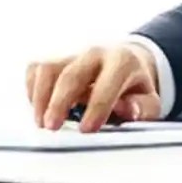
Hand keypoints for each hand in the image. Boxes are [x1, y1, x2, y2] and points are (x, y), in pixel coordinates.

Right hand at [26, 43, 160, 132]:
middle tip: (52, 127)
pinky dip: (32, 89)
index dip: (97, 107)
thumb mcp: (149, 99)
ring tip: (42, 122)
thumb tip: (129, 110)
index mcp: (123, 62)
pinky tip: (39, 108)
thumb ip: (143, 108)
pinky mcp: (54, 57)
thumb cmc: (134, 87)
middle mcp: (96, 53)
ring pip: (49, 68)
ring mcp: (73, 53)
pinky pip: (36, 68)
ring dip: (41, 97)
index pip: (109, 82)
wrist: (126, 61)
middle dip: (60, 102)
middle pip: (73, 74)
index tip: (87, 129)